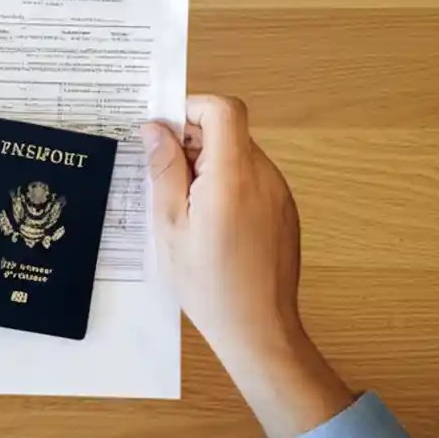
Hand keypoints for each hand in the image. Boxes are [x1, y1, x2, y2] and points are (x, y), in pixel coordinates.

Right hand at [140, 95, 351, 437]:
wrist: (258, 328)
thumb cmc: (207, 282)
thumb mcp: (170, 225)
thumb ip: (164, 170)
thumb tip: (154, 129)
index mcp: (233, 175)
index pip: (223, 109)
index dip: (191, 109)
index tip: (164, 133)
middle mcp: (264, 176)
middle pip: (229, 131)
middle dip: (193, 141)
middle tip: (163, 177)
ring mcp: (279, 193)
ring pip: (239, 155)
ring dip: (209, 165)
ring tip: (185, 207)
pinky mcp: (284, 210)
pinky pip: (252, 179)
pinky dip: (227, 184)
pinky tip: (210, 223)